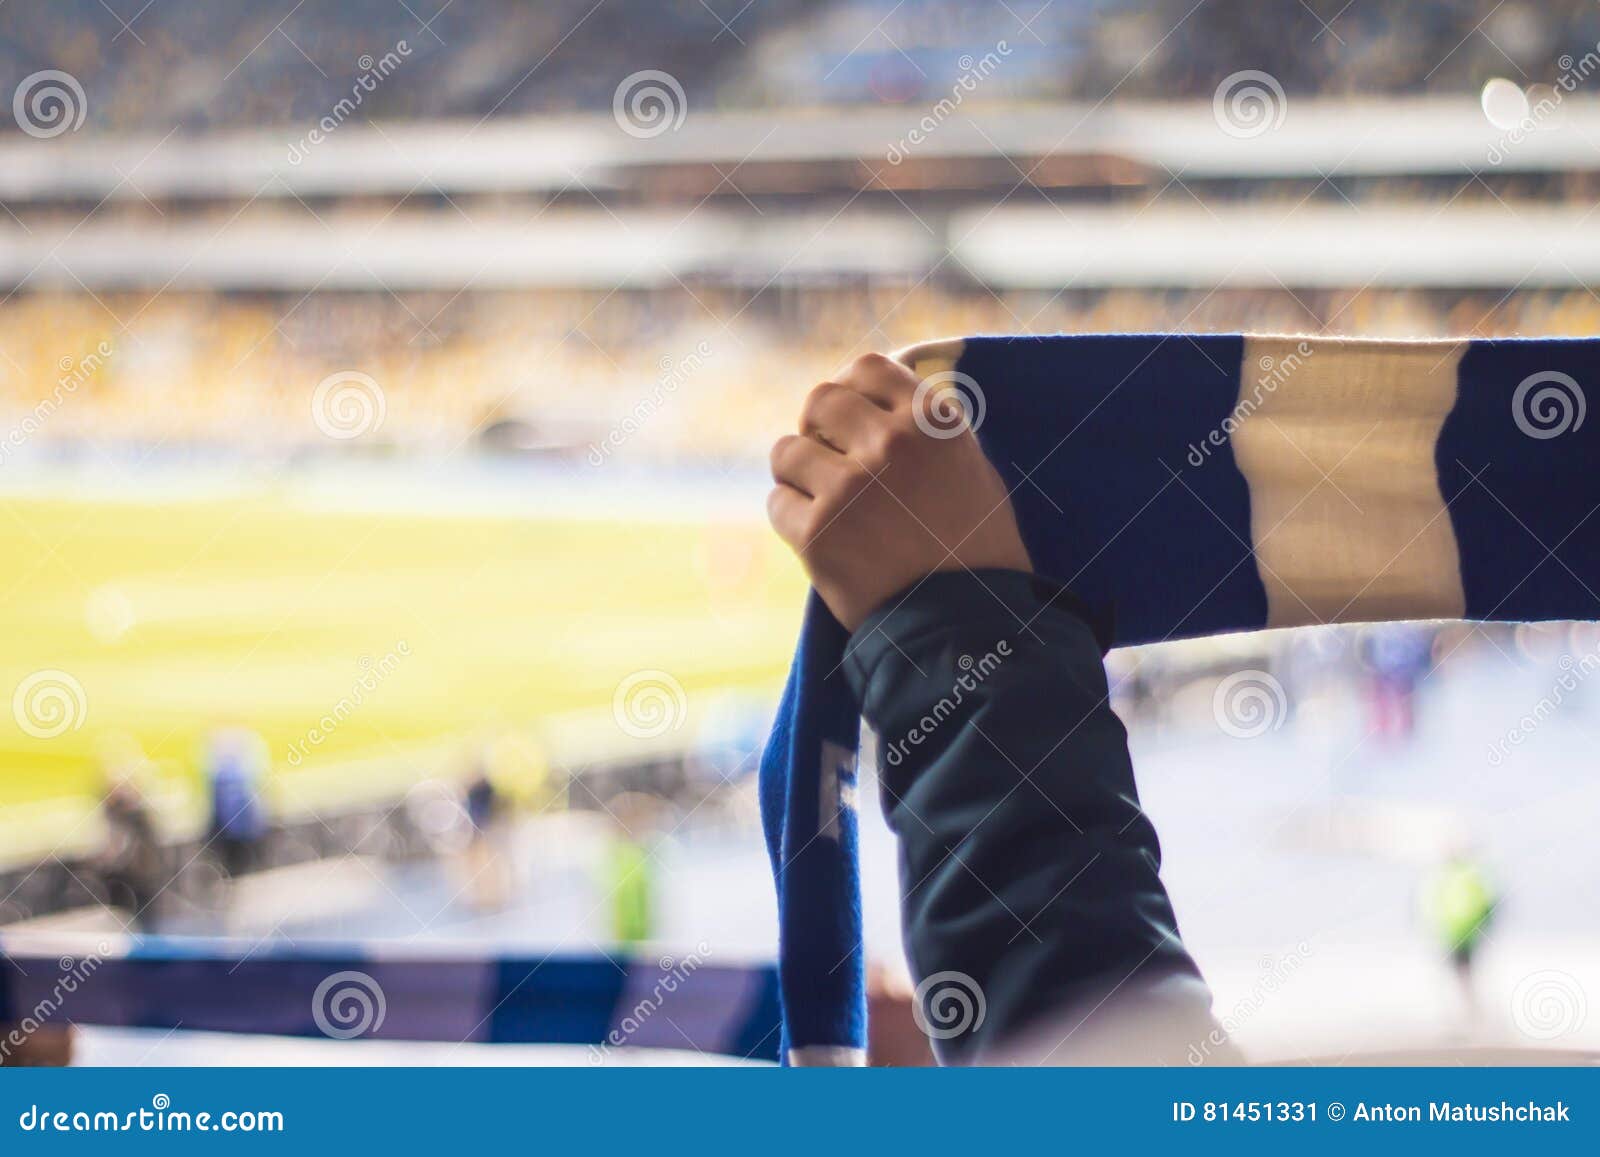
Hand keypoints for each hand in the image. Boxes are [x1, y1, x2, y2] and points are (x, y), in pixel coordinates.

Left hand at [767, 353, 1030, 630]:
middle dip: (815, 427)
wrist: (968, 626)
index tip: (846, 416)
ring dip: (796, 474)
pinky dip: (790, 519)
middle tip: (825, 457)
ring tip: (817, 501)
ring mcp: (851, 486)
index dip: (849, 389)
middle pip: (820, 399)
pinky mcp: (818, 530)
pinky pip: (778, 503)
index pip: (868, 367)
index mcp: (933, 421)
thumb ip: (927, 432)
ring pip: (787, 450)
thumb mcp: (971, 472)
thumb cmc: (978, 553)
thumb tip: (880, 402)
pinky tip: (816, 538)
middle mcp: (891, 443)